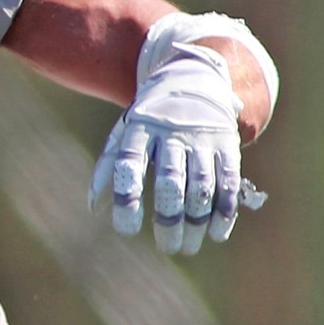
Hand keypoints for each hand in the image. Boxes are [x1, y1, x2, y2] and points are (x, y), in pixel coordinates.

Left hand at [90, 40, 262, 254]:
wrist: (192, 77)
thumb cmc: (150, 117)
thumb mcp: (123, 132)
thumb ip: (108, 167)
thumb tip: (94, 207)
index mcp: (139, 129)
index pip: (129, 166)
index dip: (127, 198)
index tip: (126, 229)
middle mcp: (171, 132)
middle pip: (170, 181)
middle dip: (169, 219)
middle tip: (167, 247)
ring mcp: (202, 137)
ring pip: (201, 184)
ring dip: (197, 220)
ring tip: (189, 246)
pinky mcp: (227, 143)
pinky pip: (228, 180)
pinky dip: (225, 209)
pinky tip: (217, 233)